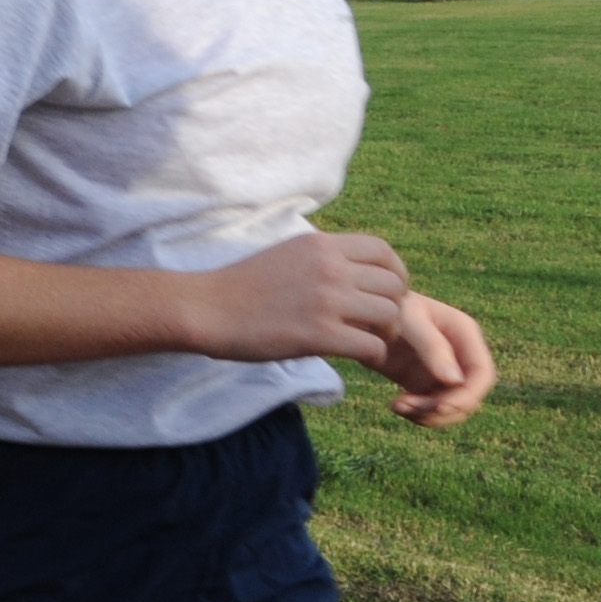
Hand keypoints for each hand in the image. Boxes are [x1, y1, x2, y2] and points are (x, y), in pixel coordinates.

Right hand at [185, 231, 409, 366]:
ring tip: (371, 340)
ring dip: (388, 331)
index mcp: (321, 245)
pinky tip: (360, 357)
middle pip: (394, 284)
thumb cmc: (241, 286)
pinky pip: (372, 345)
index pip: (383, 250)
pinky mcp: (320, 335)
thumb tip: (355, 269)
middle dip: (395, 305)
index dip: (395, 272)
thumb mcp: (286, 254)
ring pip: (390, 315)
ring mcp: (326, 300)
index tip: (386, 291)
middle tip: (380, 322)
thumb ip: (322, 257)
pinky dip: (374, 354)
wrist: (205, 308)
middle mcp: (330, 268)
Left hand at [370, 289, 495, 427]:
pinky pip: (431, 409)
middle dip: (444, 409)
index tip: (440, 406)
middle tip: (409, 407)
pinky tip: (396, 405)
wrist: (360, 311)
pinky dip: (417, 414)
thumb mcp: (409, 320)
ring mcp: (443, 371)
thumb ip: (432, 347)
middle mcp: (459, 355)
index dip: (468, 396)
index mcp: (465, 335)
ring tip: (398, 405)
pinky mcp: (423, 383)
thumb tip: (455, 381)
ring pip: (452, 407)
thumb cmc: (387, 306)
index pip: (482, 374)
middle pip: (469, 397)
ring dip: (429, 416)